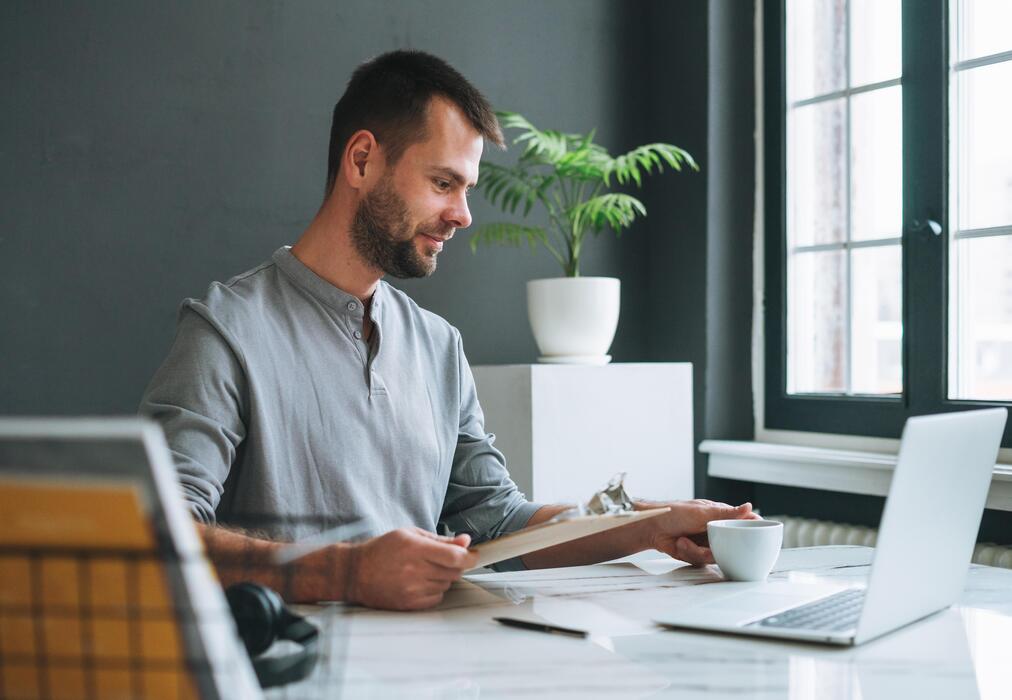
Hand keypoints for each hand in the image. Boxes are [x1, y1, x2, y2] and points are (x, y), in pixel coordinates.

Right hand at [346, 527, 478, 610]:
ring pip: (446, 585)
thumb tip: (466, 542)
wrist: (356, 573)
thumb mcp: (410, 535)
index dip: (469, 557)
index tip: (473, 556)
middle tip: (440, 559)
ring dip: (442, 577)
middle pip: (454, 572)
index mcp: (416, 548)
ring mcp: (412, 589)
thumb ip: (440, 539)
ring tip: (423, 570)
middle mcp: (415, 570)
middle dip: (454, 565)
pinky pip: (436, 598)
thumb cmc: (383, 549)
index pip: (455, 557)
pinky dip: (434, 590)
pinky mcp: (409, 604)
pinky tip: (418, 582)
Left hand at [646, 500, 758, 565]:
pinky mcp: (697, 554)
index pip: (745, 523)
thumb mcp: (703, 512)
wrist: (652, 527)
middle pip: (733, 545)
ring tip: (684, 540)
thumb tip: (749, 506)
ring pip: (717, 556)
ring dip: (697, 550)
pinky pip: (702, 560)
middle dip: (722, 547)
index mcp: (721, 516)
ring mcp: (707, 543)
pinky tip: (680, 544)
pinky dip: (689, 553)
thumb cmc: (675, 512)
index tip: (763, 537)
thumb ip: (728, 513)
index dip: (754, 530)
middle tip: (706, 543)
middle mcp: (717, 530)